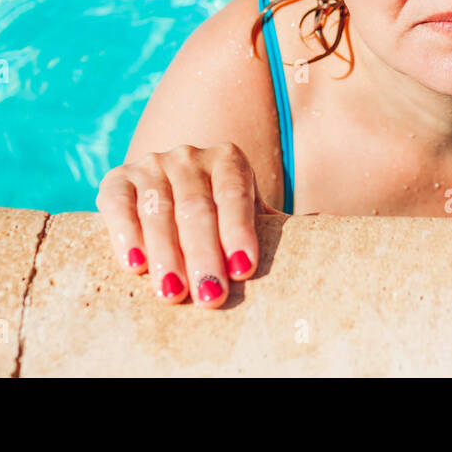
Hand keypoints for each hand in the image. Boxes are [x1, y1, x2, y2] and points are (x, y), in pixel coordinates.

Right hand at [96, 143, 271, 307]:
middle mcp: (189, 156)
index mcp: (229, 159)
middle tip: (210, 295)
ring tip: (173, 293)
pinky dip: (124, 234)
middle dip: (204, 254)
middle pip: (197, 207)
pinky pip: (118, 205)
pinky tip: (134, 265)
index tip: (244, 269)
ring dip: (164, 254)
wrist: (170, 191)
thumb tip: (334, 224)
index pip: (235, 193)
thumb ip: (280, 223)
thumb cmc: (221, 215)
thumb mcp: (251, 213)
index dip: (239, 230)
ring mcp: (152, 165)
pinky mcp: (116, 180)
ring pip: (158, 210)